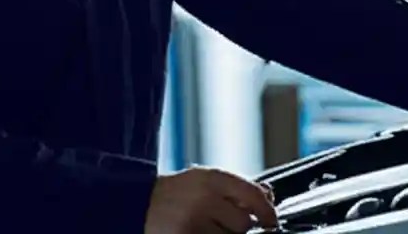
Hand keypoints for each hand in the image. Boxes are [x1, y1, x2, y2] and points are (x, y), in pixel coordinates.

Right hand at [145, 166, 278, 232]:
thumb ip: (236, 186)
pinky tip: (198, 231)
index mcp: (211, 178)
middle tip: (219, 220)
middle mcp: (203, 199)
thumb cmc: (175, 193)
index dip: (267, 211)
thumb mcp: (204, 179)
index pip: (253, 195)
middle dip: (237, 225)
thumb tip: (269, 197)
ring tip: (204, 226)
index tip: (270, 220)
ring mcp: (194, 223)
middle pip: (243, 223)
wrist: (136, 204)